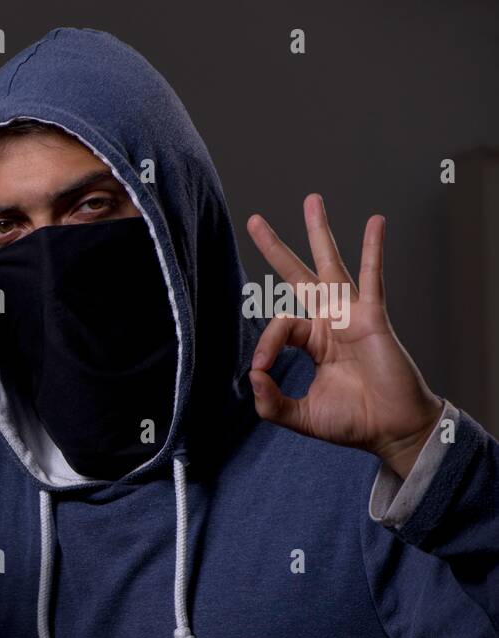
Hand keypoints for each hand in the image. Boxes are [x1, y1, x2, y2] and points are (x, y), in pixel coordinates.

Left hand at [246, 194, 443, 479]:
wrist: (392, 430)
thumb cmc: (353, 421)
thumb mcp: (299, 415)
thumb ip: (270, 401)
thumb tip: (251, 377)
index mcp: (313, 341)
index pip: (279, 325)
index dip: (264, 344)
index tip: (261, 369)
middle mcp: (329, 322)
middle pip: (297, 276)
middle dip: (275, 248)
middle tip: (254, 221)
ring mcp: (351, 315)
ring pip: (330, 266)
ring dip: (319, 232)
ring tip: (311, 201)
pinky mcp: (373, 317)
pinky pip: (370, 278)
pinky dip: (372, 250)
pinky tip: (374, 222)